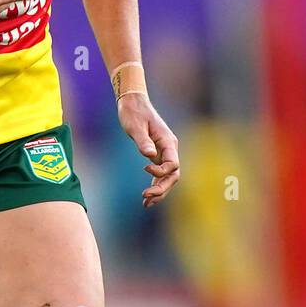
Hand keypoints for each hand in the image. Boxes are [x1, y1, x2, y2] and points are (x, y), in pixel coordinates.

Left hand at [117, 93, 180, 207]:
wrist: (132, 102)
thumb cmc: (133, 112)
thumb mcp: (135, 126)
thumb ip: (143, 141)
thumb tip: (149, 155)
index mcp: (168, 141)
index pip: (173, 164)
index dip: (161, 172)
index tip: (145, 168)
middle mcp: (169, 149)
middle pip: (173, 175)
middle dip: (161, 188)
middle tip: (145, 198)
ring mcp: (164, 153)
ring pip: (168, 178)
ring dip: (159, 191)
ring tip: (146, 203)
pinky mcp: (157, 155)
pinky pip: (160, 174)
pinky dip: (155, 185)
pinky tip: (147, 197)